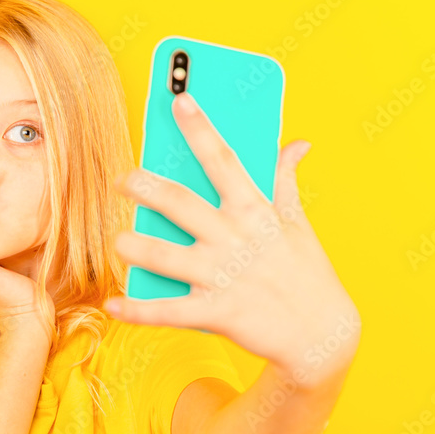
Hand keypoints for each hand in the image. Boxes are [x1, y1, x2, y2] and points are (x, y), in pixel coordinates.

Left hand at [104, 93, 359, 382]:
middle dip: (145, 187)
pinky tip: (112, 305)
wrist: (322, 335)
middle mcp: (234, 238)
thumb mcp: (297, 223)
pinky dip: (136, 310)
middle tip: (121, 180)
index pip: (223, 159)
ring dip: (134, 247)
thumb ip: (285, 180)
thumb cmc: (307, 273)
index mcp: (254, 210)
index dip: (200, 128)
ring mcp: (221, 275)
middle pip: (180, 203)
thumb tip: (297, 143)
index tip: (179, 99)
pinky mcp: (214, 312)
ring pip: (163, 255)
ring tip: (117, 240)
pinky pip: (165, 311)